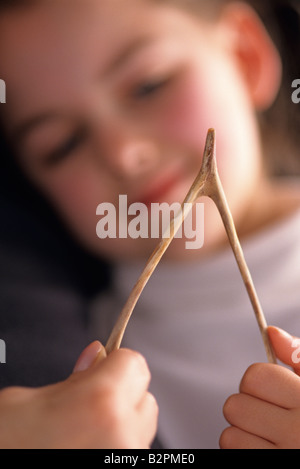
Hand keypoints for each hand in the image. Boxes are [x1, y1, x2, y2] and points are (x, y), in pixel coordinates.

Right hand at [0, 342, 157, 448]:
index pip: (135, 364)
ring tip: (84, 432)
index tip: (100, 367)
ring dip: (123, 422)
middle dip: (122, 393)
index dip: (115, 362)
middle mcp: (123, 435)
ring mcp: (128, 461)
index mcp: (101, 403)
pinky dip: (118, 444)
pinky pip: (133, 449)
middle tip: (87, 403)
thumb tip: (96, 353)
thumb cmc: (6, 443)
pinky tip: (87, 448)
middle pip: (144, 396)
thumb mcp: (27, 401)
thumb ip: (74, 377)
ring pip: (142, 427)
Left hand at [220, 327, 299, 448]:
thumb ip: (298, 355)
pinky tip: (265, 450)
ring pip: (229, 437)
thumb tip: (272, 332)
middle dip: (247, 407)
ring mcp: (284, 458)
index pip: (255, 377)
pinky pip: (233, 456)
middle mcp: (299, 433)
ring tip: (267, 436)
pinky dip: (243, 452)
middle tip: (269, 415)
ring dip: (243, 435)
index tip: (271, 390)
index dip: (257, 380)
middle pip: (235, 406)